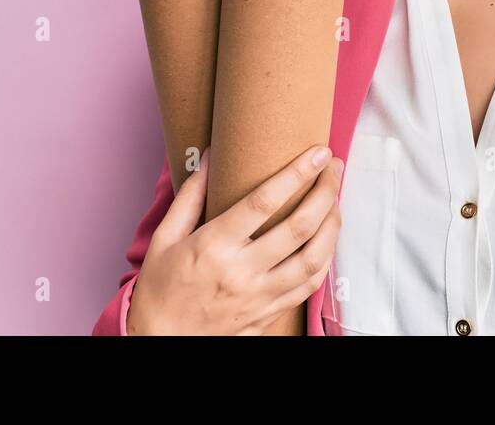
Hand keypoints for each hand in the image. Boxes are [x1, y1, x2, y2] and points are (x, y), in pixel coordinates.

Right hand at [126, 144, 343, 334]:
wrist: (159, 342)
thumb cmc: (160, 288)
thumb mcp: (164, 238)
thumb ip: (190, 195)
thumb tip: (212, 156)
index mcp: (213, 246)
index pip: (264, 202)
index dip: (296, 173)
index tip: (318, 153)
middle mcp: (241, 272)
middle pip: (298, 227)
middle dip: (325, 192)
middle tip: (334, 168)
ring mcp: (258, 297)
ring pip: (313, 258)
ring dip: (332, 225)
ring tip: (335, 201)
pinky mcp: (268, 315)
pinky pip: (309, 286)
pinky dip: (325, 258)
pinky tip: (327, 239)